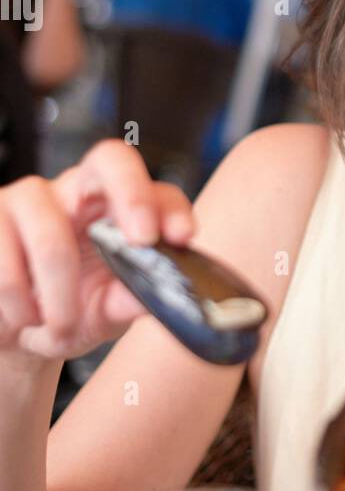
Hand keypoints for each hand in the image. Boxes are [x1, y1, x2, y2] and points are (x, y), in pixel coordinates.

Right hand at [0, 140, 194, 361]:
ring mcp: (27, 198)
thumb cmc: (66, 313)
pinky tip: (22, 317)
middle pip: (110, 159)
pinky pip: (5, 261)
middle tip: (140, 242)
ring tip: (58, 328)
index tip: (181, 237)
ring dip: (59, 299)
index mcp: (117, 211)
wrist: (13, 331)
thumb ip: (130, 301)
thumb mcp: (106, 313)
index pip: (156, 190)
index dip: (170, 208)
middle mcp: (76, 191)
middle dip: (132, 196)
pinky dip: (17, 305)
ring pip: (53, 239)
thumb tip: (161, 295)